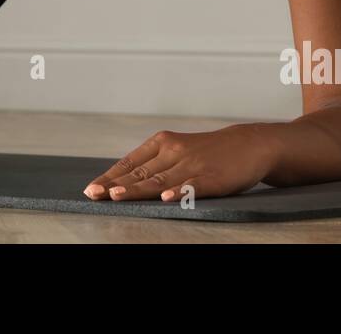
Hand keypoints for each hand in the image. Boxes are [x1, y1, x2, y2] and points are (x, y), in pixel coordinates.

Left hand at [83, 124, 275, 202]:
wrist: (249, 144)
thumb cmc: (208, 152)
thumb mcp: (178, 150)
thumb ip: (154, 163)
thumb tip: (122, 180)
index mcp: (163, 142)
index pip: (130, 162)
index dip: (110, 176)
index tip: (91, 188)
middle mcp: (174, 151)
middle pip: (140, 173)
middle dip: (114, 185)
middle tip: (93, 194)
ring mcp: (192, 165)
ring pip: (159, 180)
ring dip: (137, 189)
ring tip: (116, 196)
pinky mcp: (211, 178)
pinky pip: (191, 186)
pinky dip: (178, 191)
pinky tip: (166, 198)